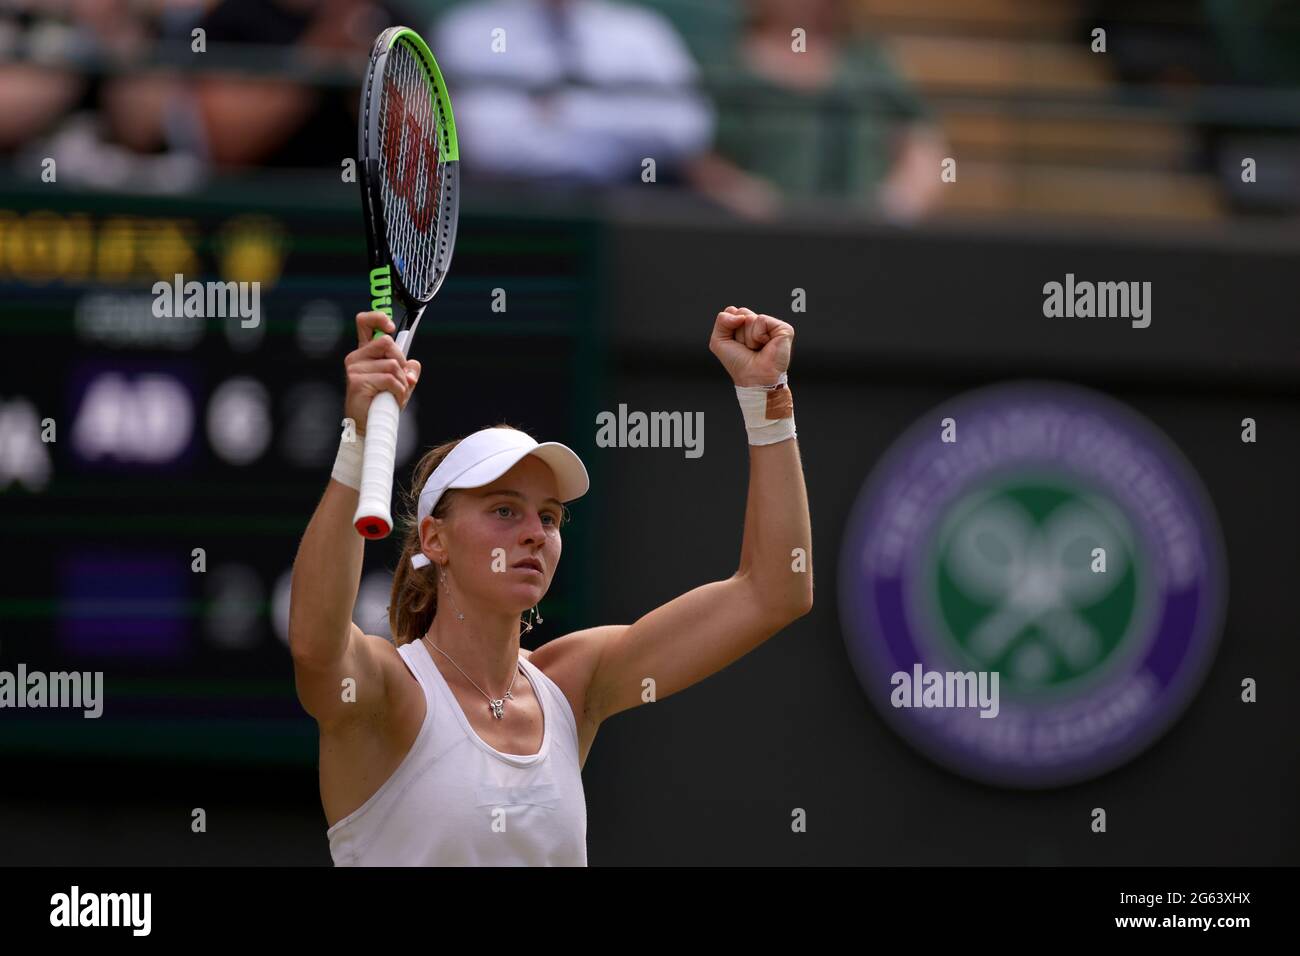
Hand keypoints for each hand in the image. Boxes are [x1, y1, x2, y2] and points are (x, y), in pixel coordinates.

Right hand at [344, 311, 420, 435]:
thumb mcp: (399, 384)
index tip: (391, 327)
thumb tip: (414, 364)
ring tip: (396, 394)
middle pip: (387, 342)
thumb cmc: (380, 404)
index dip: (379, 318)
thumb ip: (407, 371)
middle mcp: (357, 357)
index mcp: (365, 353)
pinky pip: (390, 379)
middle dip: (401, 361)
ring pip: (392, 364)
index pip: (364, 323)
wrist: (367, 426)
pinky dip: (399, 391)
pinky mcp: (358, 381)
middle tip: (401, 379)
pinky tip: (394, 399)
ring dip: (402, 381)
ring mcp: (355, 368)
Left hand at [708, 306, 793, 385]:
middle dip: (738, 333)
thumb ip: (722, 320)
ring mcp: (772, 326)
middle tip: (747, 348)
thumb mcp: (719, 341)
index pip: (732, 312)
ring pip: (749, 317)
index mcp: (747, 325)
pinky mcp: (783, 328)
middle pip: (741, 312)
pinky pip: (761, 320)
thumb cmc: (738, 363)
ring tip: (756, 349)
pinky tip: (765, 345)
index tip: (736, 344)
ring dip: (748, 337)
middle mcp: (760, 324)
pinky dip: (758, 335)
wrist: (753, 378)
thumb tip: (739, 313)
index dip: (729, 328)